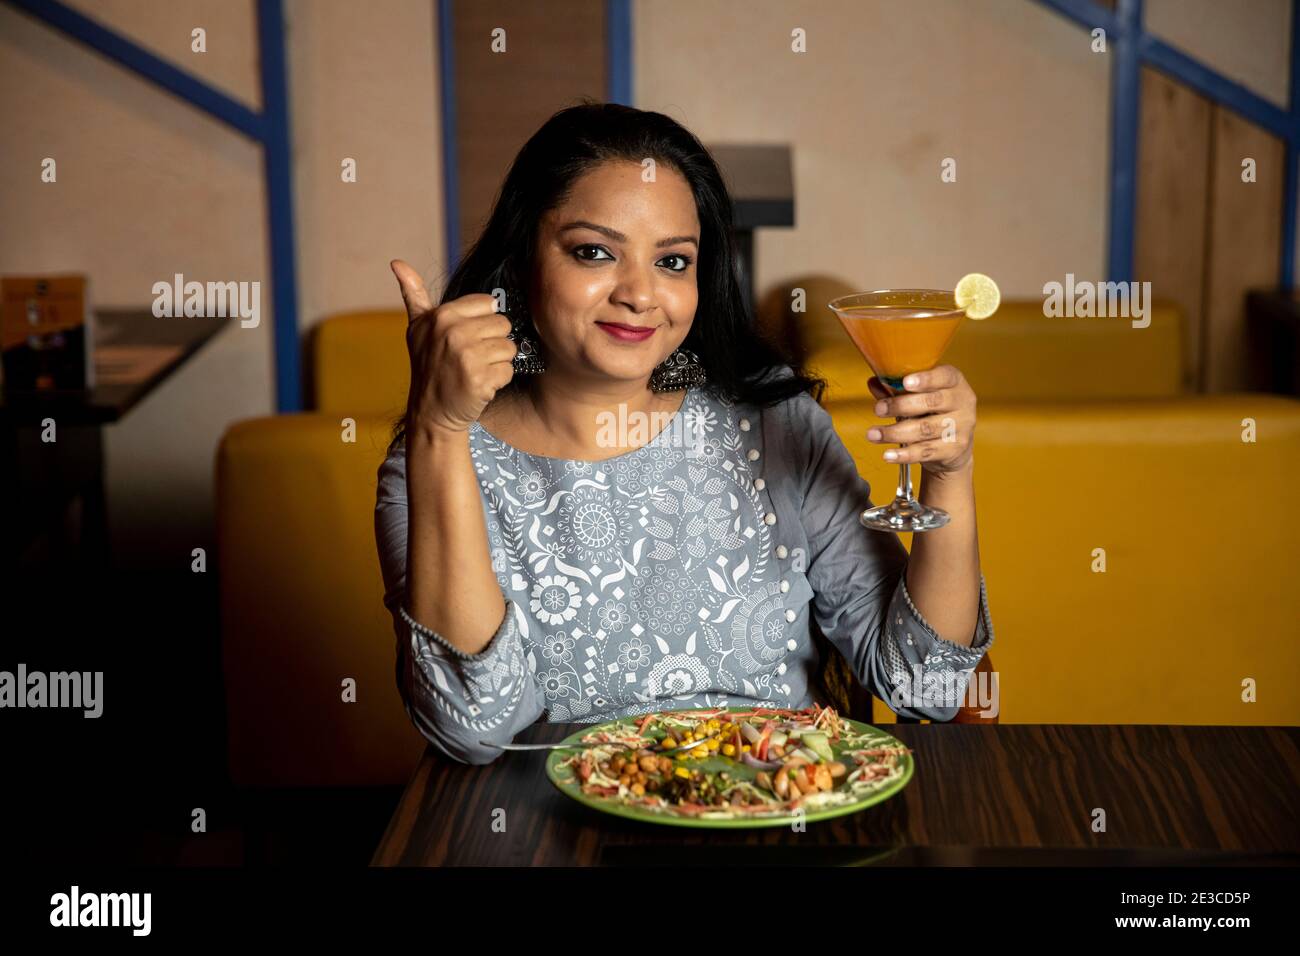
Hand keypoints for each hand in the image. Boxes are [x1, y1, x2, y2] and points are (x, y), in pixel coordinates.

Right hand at [391, 259, 516, 434]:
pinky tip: (480, 384)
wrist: (431, 412)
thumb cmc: (428, 367)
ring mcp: (467, 356)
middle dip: (492, 342)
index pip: (489, 304)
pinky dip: (499, 380)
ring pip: (509, 347)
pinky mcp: (480, 379)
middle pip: (503, 325)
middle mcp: (453, 332)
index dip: (483, 322)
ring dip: (498, 362)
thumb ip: (413, 294)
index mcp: (442, 315)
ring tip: (476, 370)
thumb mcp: (417, 328)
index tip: (466, 337)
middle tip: (471, 358)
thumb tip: (397, 263)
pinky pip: (509, 370)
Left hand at [865, 365, 975, 477]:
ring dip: (895, 433)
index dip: (925, 379)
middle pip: (932, 402)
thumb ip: (897, 389)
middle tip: (878, 410)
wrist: (953, 446)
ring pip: (925, 429)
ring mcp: (961, 427)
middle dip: (901, 406)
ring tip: (873, 434)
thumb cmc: (933, 412)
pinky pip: (926, 451)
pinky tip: (888, 455)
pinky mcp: (954, 449)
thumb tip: (873, 382)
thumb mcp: (919, 396)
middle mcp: (962, 402)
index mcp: (955, 382)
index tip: (904, 382)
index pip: (944, 376)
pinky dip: (904, 454)